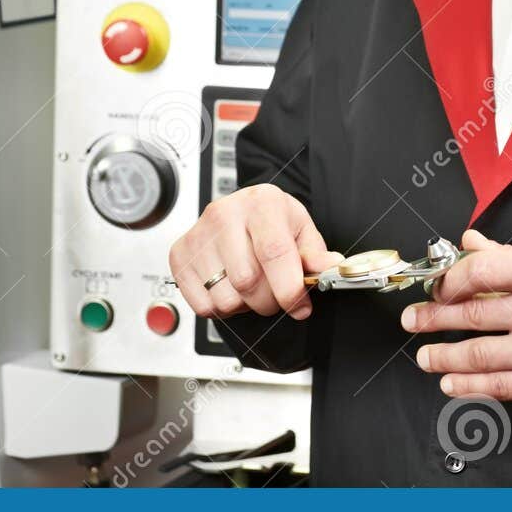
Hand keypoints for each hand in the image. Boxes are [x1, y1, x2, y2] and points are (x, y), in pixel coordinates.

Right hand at [169, 184, 340, 321]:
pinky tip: (229, 288)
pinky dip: (220, 308)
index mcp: (262, 203)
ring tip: (250, 287)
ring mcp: (199, 235)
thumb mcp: (301, 232)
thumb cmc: (272, 222)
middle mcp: (225, 214)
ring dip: (243, 306)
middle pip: (247, 281)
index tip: (299, 306)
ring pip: (225, 298)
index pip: (274, 252)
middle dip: (268, 301)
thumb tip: (331, 268)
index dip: (289, 288)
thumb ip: (315, 255)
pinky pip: (202, 305)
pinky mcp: (180, 255)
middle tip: (274, 294)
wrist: (242, 211)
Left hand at [400, 229, 511, 407]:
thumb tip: (471, 242)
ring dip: (441, 354)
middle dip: (432, 318)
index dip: (450, 279)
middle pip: (471, 314)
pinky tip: (450, 381)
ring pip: (478, 354)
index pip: (482, 271)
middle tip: (412, 319)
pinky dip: (469, 384)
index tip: (437, 285)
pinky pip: (499, 386)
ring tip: (423, 354)